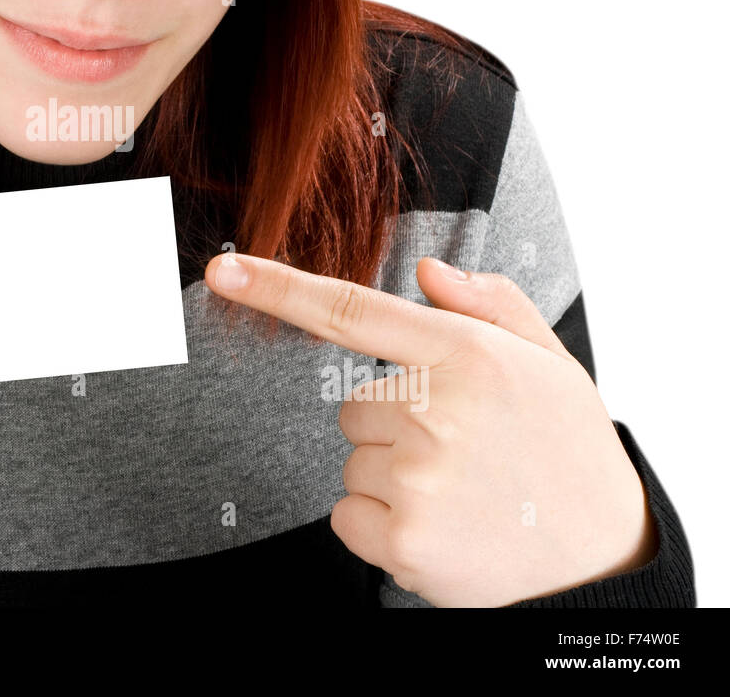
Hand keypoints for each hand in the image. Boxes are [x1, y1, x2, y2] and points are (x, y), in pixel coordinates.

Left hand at [205, 252, 656, 606]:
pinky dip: (382, 527)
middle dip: (394, 427)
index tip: (224, 270)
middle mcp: (435, 407)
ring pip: (354, 461)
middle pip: (352, 406)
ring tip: (463, 493)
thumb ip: (488, 306)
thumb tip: (426, 271)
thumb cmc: (567, 450)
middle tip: (463, 453)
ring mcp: (417, 474)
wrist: (603, 556)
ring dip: (394, 479)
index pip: (351, 311)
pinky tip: (442, 528)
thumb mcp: (548, 361)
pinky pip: (347, 515)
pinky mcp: (403, 535)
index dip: (278, 289)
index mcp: (465, 353)